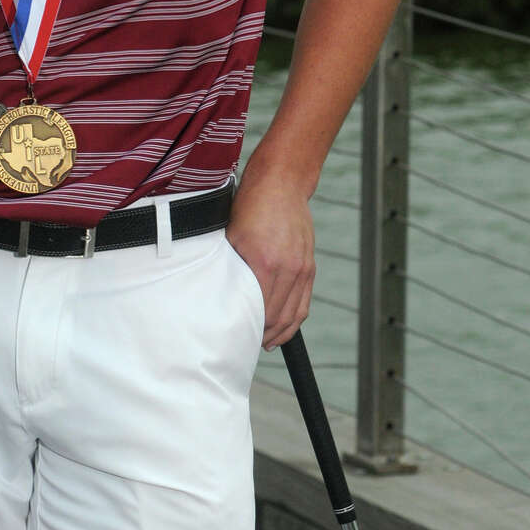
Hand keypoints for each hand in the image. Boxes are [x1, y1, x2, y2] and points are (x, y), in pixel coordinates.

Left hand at [227, 168, 315, 348]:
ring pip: (293, 314)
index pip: (259, 311)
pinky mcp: (309, 266)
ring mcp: (302, 268)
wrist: (281, 184)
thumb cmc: (250, 206)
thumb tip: (221, 298)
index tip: (236, 338)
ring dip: (278, 332)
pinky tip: (281, 330)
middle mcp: (289, 269)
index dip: (249, 329)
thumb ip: (230, 268)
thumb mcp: (231, 237)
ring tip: (262, 342)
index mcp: (265, 263)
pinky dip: (293, 320)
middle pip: (277, 317)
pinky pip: (304, 303)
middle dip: (261, 335)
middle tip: (244, 345)